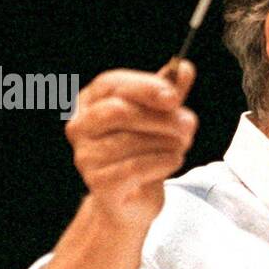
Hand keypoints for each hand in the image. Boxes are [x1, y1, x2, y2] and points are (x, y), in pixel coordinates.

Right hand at [65, 60, 197, 230]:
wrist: (135, 199)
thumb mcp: (158, 118)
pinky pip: (135, 168)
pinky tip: (173, 160)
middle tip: (188, 125)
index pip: (110, 84)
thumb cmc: (144, 152)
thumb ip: (168, 95)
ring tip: (181, 145)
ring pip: (131, 141)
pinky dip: (163, 162)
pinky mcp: (99, 184)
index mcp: (90, 103)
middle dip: (161, 117)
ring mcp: (86, 157)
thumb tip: (184, 68)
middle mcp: (80, 128)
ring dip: (167, 142)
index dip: (144, 87)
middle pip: (119, 111)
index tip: (174, 97)